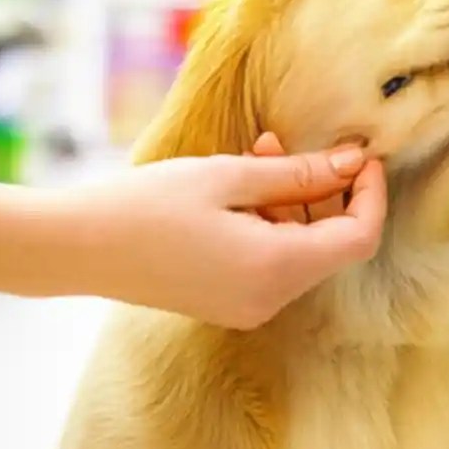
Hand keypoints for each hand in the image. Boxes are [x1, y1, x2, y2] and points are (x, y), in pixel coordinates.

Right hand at [57, 139, 385, 328]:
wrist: (77, 248)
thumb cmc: (147, 205)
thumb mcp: (228, 176)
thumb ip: (298, 173)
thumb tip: (353, 161)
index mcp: (276, 269)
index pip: (360, 238)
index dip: (370, 194)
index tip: (361, 155)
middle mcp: (270, 299)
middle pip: (333, 245)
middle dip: (326, 190)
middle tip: (293, 142)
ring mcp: (249, 306)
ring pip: (302, 250)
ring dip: (294, 201)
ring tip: (260, 150)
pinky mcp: (229, 302)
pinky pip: (272, 261)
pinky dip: (271, 222)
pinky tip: (241, 185)